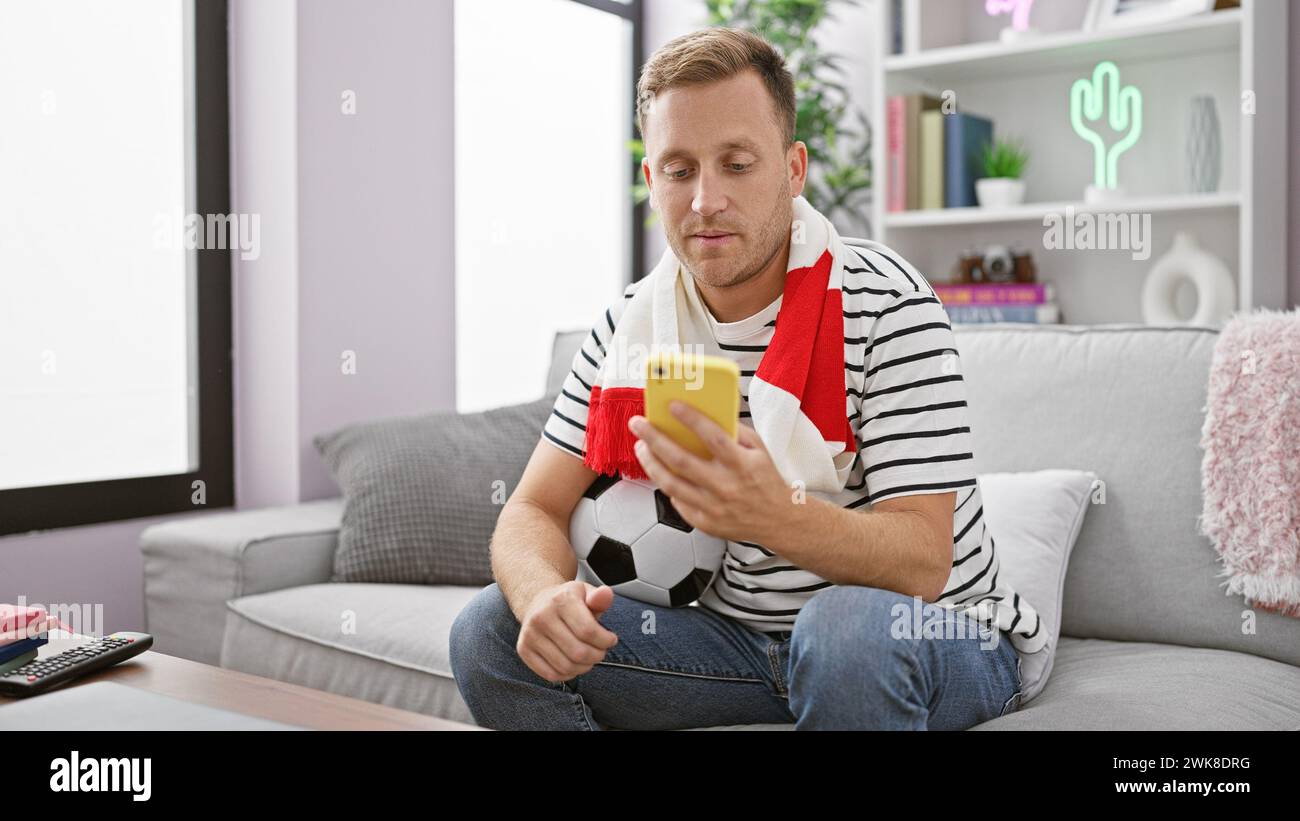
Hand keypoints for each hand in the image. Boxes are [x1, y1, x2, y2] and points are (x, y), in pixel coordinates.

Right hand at [517, 581, 619, 683]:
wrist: (537, 603)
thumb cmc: (568, 601)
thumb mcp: (586, 593)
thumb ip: (600, 597)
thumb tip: (606, 594)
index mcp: (561, 600)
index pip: (588, 631)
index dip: (605, 641)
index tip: (611, 639)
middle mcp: (541, 616)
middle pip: (578, 652)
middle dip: (597, 656)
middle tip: (601, 652)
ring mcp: (530, 634)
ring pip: (565, 666)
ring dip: (584, 667)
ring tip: (589, 658)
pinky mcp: (523, 650)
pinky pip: (551, 674)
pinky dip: (568, 675)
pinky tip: (574, 664)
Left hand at [628, 400, 795, 544]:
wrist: (778, 521)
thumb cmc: (766, 481)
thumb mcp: (759, 450)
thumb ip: (735, 433)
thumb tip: (705, 416)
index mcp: (741, 464)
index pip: (712, 437)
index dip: (690, 419)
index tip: (671, 405)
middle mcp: (725, 486)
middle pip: (681, 460)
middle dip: (654, 439)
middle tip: (638, 424)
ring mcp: (713, 507)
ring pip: (671, 484)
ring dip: (650, 462)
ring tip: (641, 447)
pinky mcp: (705, 523)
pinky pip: (678, 502)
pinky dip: (667, 484)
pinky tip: (661, 471)